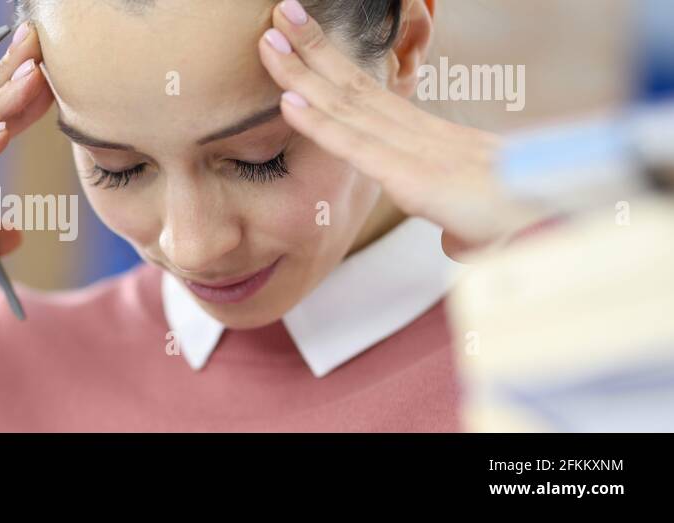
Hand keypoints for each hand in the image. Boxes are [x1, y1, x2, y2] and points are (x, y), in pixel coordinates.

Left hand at [257, 1, 542, 256]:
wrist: (558, 226)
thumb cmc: (522, 223)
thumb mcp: (481, 224)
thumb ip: (461, 229)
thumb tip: (458, 243)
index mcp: (426, 140)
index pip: (369, 96)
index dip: (333, 66)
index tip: (300, 38)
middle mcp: (416, 134)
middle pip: (353, 85)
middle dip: (311, 49)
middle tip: (276, 15)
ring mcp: (413, 150)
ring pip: (347, 104)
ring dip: (301, 73)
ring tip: (267, 41)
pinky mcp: (413, 177)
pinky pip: (357, 147)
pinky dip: (320, 122)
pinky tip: (289, 101)